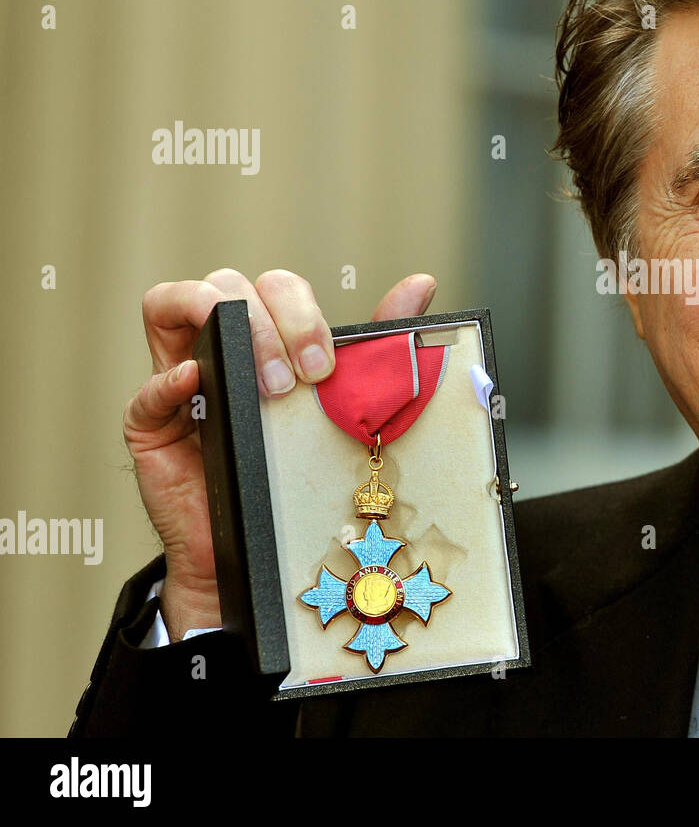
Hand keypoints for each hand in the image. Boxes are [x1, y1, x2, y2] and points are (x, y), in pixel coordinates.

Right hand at [123, 268, 437, 641]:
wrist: (265, 547)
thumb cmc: (299, 468)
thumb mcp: (343, 398)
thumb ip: (375, 343)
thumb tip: (420, 284)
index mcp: (263, 335)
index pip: (271, 286)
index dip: (299, 309)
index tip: (327, 364)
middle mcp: (216, 345)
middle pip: (228, 284)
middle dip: (273, 321)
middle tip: (305, 378)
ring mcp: (176, 379)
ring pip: (173, 304)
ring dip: (228, 330)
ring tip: (267, 386)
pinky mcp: (149, 427)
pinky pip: (145, 391)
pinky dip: (168, 379)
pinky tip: (196, 380)